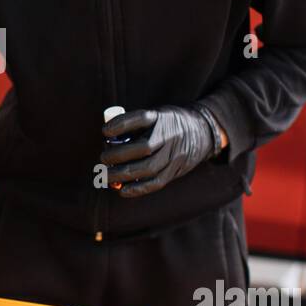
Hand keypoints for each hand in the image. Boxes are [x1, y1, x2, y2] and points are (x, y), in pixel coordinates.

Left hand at [100, 105, 219, 197]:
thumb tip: (108, 142)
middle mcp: (170, 135)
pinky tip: (121, 190)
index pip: (140, 118)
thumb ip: (135, 126)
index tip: (105, 131)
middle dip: (119, 155)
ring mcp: (175, 154)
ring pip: (149, 168)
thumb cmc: (168, 124)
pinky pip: (156, 182)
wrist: (202, 132)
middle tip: (103, 158)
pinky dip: (137, 189)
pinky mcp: (176, 170)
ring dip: (123, 175)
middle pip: (143, 147)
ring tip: (106, 176)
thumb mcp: (156, 115)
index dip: (120, 124)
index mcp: (161, 117)